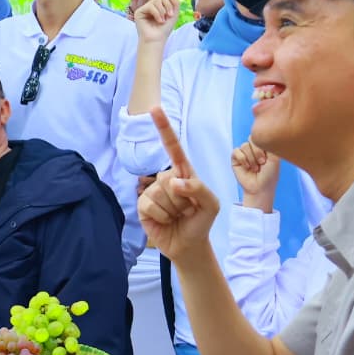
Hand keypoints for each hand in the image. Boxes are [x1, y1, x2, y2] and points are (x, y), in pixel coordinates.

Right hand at [138, 106, 219, 261]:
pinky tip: (165, 221)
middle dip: (181, 198)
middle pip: (168, 178)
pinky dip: (161, 216)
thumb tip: (174, 182)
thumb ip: (198, 188)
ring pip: (160, 193)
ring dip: (172, 209)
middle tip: (186, 210)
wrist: (189, 245)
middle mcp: (166, 179)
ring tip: (176, 216)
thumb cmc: (201, 221)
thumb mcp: (211, 204)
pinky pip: (150, 205)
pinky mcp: (143, 205)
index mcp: (183, 172)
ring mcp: (153, 192)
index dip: (163, 128)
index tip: (154, 109)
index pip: (173, 147)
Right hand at [232, 139, 279, 211]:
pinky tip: (247, 167)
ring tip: (255, 168)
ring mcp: (244, 153)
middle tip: (262, 163)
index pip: (260, 136)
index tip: (268, 158)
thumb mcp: (275, 158)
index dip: (264, 146)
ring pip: (244, 145)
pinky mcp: (235, 159)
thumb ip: (269, 144)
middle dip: (257, 152)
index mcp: (263, 147)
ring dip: (251, 158)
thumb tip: (260, 134)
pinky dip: (243, 159)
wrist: (260, 188)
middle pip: (252, 138)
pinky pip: (236, 151)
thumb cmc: (270, 175)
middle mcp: (253, 149)